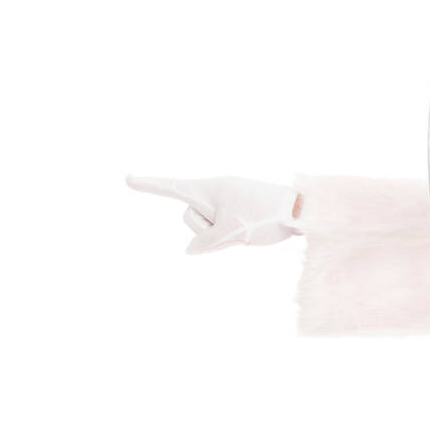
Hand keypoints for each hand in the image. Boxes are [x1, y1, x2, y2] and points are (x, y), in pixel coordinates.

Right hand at [126, 176, 298, 253]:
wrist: (302, 210)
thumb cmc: (267, 217)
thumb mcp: (233, 232)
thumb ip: (206, 242)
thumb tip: (190, 250)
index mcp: (209, 188)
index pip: (172, 188)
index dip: (149, 185)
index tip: (127, 179)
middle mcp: (215, 191)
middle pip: (190, 218)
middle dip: (205, 230)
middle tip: (236, 228)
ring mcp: (227, 201)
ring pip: (207, 228)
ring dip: (222, 235)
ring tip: (247, 229)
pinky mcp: (238, 210)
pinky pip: (224, 228)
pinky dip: (232, 236)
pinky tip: (251, 232)